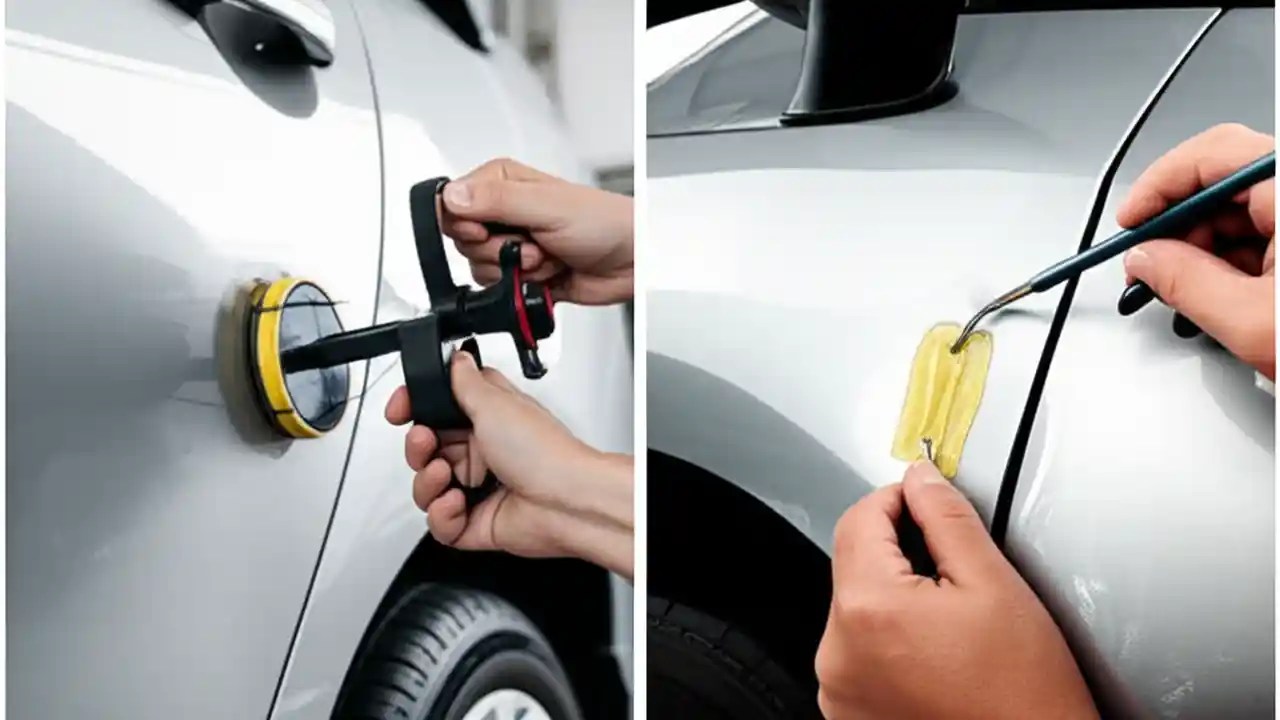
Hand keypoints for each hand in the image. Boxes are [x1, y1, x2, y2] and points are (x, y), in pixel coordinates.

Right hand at [385, 351, 633, 578]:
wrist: (568, 502)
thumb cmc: (545, 452)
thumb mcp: (496, 403)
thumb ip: (465, 381)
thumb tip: (456, 357)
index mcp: (487, 419)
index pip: (438, 411)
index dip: (415, 409)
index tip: (400, 411)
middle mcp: (482, 453)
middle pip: (426, 451)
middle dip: (417, 447)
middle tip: (423, 442)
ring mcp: (479, 489)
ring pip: (427, 488)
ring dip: (426, 483)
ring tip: (443, 475)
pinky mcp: (477, 523)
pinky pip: (441, 523)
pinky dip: (442, 515)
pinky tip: (456, 503)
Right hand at [440, 158, 633, 305]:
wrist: (632, 259)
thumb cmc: (603, 222)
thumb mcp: (546, 206)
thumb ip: (495, 200)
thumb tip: (451, 196)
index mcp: (502, 182)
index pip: (452, 202)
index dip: (464, 223)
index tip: (488, 230)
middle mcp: (502, 211)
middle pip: (462, 240)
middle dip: (497, 249)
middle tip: (530, 241)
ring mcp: (511, 243)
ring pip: (478, 267)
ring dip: (516, 269)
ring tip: (546, 256)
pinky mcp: (520, 272)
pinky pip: (497, 288)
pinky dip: (522, 286)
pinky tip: (547, 274)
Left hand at [815, 461, 1097, 719]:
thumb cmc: (1023, 695)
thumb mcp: (994, 584)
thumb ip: (947, 518)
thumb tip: (921, 478)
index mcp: (867, 608)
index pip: (858, 519)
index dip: (896, 499)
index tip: (925, 500)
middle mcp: (837, 651)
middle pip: (853, 564)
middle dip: (897, 551)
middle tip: (952, 567)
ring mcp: (838, 688)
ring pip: (855, 608)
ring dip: (891, 597)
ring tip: (949, 620)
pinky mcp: (847, 712)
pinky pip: (856, 652)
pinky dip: (886, 640)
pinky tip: (932, 652)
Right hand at [1118, 122, 1274, 378]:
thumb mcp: (1253, 321)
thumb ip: (1185, 283)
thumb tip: (1146, 261)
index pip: (1211, 155)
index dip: (1159, 187)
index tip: (1132, 222)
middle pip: (1227, 180)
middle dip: (1181, 224)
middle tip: (1151, 266)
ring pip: (1249, 208)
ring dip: (1209, 246)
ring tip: (1191, 292)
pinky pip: (1273, 229)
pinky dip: (1241, 258)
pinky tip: (1227, 293)